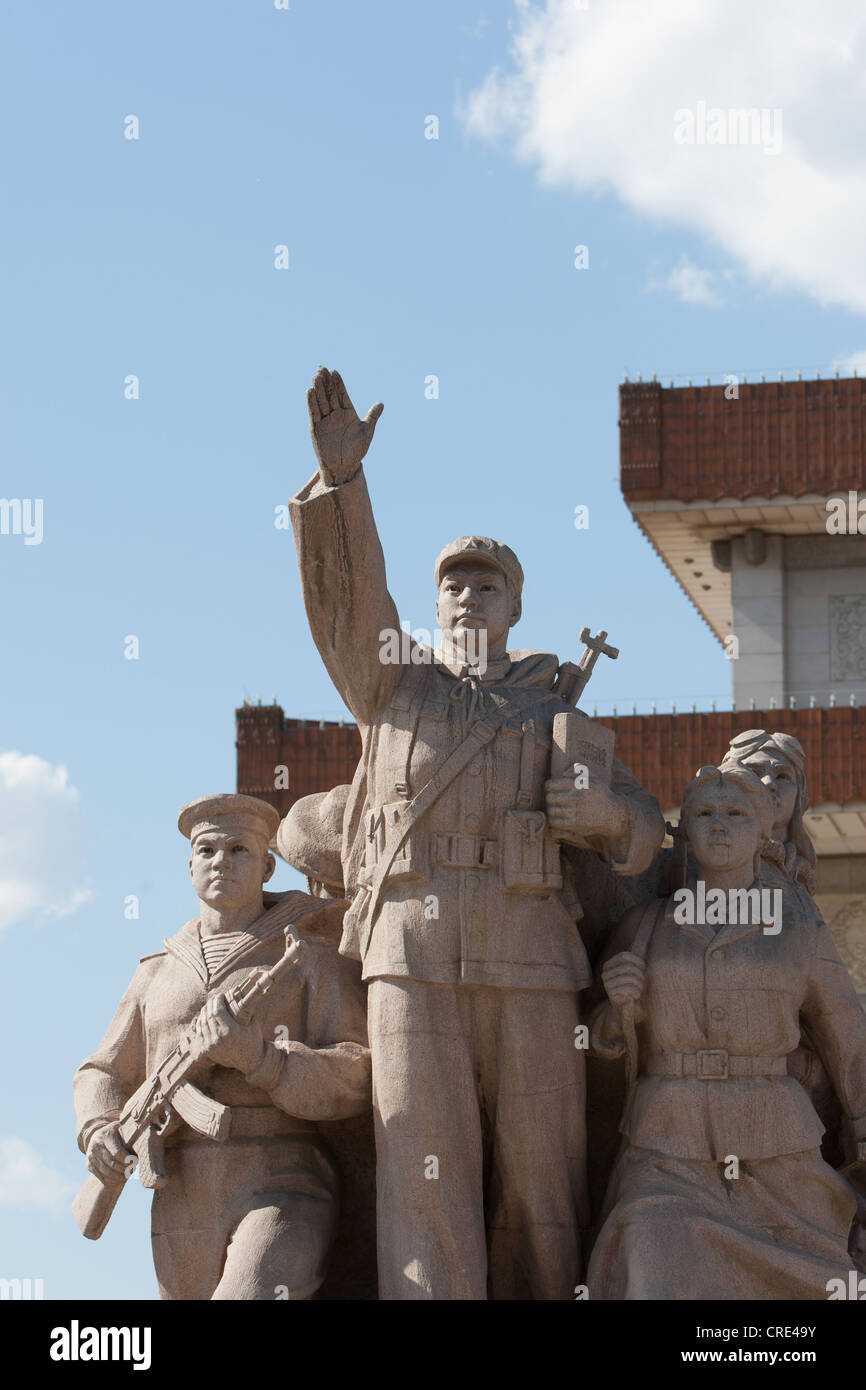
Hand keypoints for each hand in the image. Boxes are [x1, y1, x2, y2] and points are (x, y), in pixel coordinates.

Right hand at [86, 1122, 134, 1182]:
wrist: (101, 1138)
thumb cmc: (118, 1135)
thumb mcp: (124, 1132)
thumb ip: (131, 1138)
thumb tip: (144, 1145)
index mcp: (106, 1134)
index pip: (118, 1152)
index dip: (128, 1160)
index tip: (135, 1162)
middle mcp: (96, 1143)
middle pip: (112, 1163)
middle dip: (124, 1169)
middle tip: (132, 1171)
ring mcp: (90, 1154)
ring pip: (106, 1171)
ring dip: (118, 1176)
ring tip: (127, 1175)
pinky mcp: (88, 1164)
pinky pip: (100, 1176)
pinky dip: (110, 1179)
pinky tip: (118, 1178)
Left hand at [193, 993, 264, 1075]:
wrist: (250, 1060)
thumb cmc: (253, 1039)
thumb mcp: (252, 1023)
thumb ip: (245, 1009)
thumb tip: (240, 992)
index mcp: (230, 1031)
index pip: (217, 1011)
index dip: (217, 1000)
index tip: (221, 995)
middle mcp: (218, 1039)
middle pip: (208, 1015)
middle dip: (210, 1004)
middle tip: (215, 998)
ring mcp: (211, 1046)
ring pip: (202, 1023)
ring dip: (204, 1012)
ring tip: (210, 1006)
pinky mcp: (207, 1050)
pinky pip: (200, 1033)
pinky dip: (201, 1023)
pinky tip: (205, 1017)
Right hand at [307, 366, 382, 486]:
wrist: (344, 467)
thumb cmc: (356, 451)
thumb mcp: (367, 432)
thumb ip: (372, 417)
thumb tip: (381, 404)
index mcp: (348, 412)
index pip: (342, 394)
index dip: (338, 383)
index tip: (335, 371)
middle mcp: (335, 414)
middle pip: (330, 394)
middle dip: (326, 382)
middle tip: (321, 368)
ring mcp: (325, 420)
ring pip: (321, 401)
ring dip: (318, 389)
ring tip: (316, 376)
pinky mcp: (316, 428)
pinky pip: (314, 413)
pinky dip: (312, 403)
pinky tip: (310, 391)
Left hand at [545, 777, 628, 850]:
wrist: (613, 814)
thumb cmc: (602, 794)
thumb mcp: (594, 778)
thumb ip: (578, 771)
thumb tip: (563, 772)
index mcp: (578, 785)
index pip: (552, 785)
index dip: (548, 786)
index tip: (549, 788)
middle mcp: (576, 797)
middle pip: (550, 798)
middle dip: (549, 798)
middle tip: (552, 799)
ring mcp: (576, 812)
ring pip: (552, 810)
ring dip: (551, 809)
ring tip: (554, 808)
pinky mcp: (576, 824)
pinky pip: (556, 822)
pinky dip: (553, 820)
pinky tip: (557, 818)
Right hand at [601, 951, 646, 1016]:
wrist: (625, 1010)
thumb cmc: (632, 988)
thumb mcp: (634, 972)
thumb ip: (636, 959)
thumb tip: (646, 933)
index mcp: (610, 964)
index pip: (625, 955)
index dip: (637, 961)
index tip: (643, 968)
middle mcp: (606, 972)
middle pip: (630, 967)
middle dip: (641, 976)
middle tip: (641, 983)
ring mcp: (607, 983)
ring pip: (632, 978)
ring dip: (640, 986)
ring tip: (638, 991)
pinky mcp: (611, 994)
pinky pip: (631, 989)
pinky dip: (636, 994)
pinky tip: (633, 997)